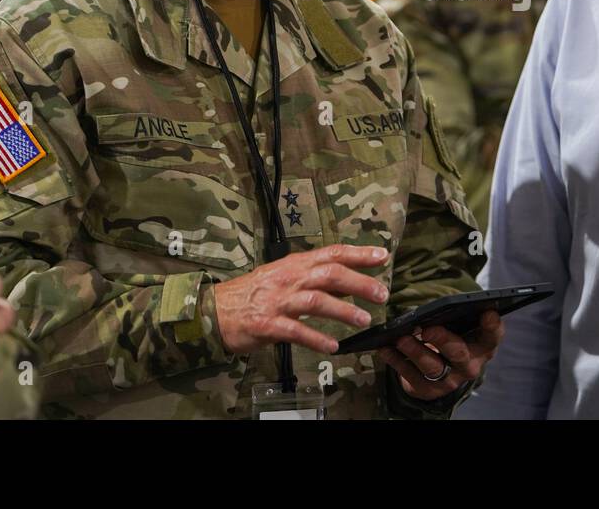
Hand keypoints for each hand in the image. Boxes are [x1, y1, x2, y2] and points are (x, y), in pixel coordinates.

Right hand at [214, 244, 390, 355]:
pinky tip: (333, 345)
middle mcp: (289, 279)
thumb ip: (316, 277)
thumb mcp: (285, 276)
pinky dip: (316, 337)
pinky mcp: (267, 324)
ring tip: (364, 320)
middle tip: (382, 294)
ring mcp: (277, 301)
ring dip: (343, 310)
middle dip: (359, 282)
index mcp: (295, 264)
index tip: (383, 256)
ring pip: (316, 301)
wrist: (215, 309)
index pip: (332, 253)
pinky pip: (295, 331)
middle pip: (329, 275)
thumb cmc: (254, 292)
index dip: (358, 253)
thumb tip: (351, 279)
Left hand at [377, 309, 502, 401]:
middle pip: (459, 353)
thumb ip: (458, 316)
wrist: (443, 372)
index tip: (487, 312)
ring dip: (416, 351)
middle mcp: (470, 365)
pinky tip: (386, 348)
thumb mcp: (462, 328)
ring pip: (433, 367)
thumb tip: (438, 304)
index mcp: (483, 345)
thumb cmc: (454, 338)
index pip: (493, 335)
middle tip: (427, 329)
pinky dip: (396, 361)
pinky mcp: (429, 390)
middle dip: (443, 340)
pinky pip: (411, 376)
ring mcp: (450, 380)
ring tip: (401, 339)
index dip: (492, 325)